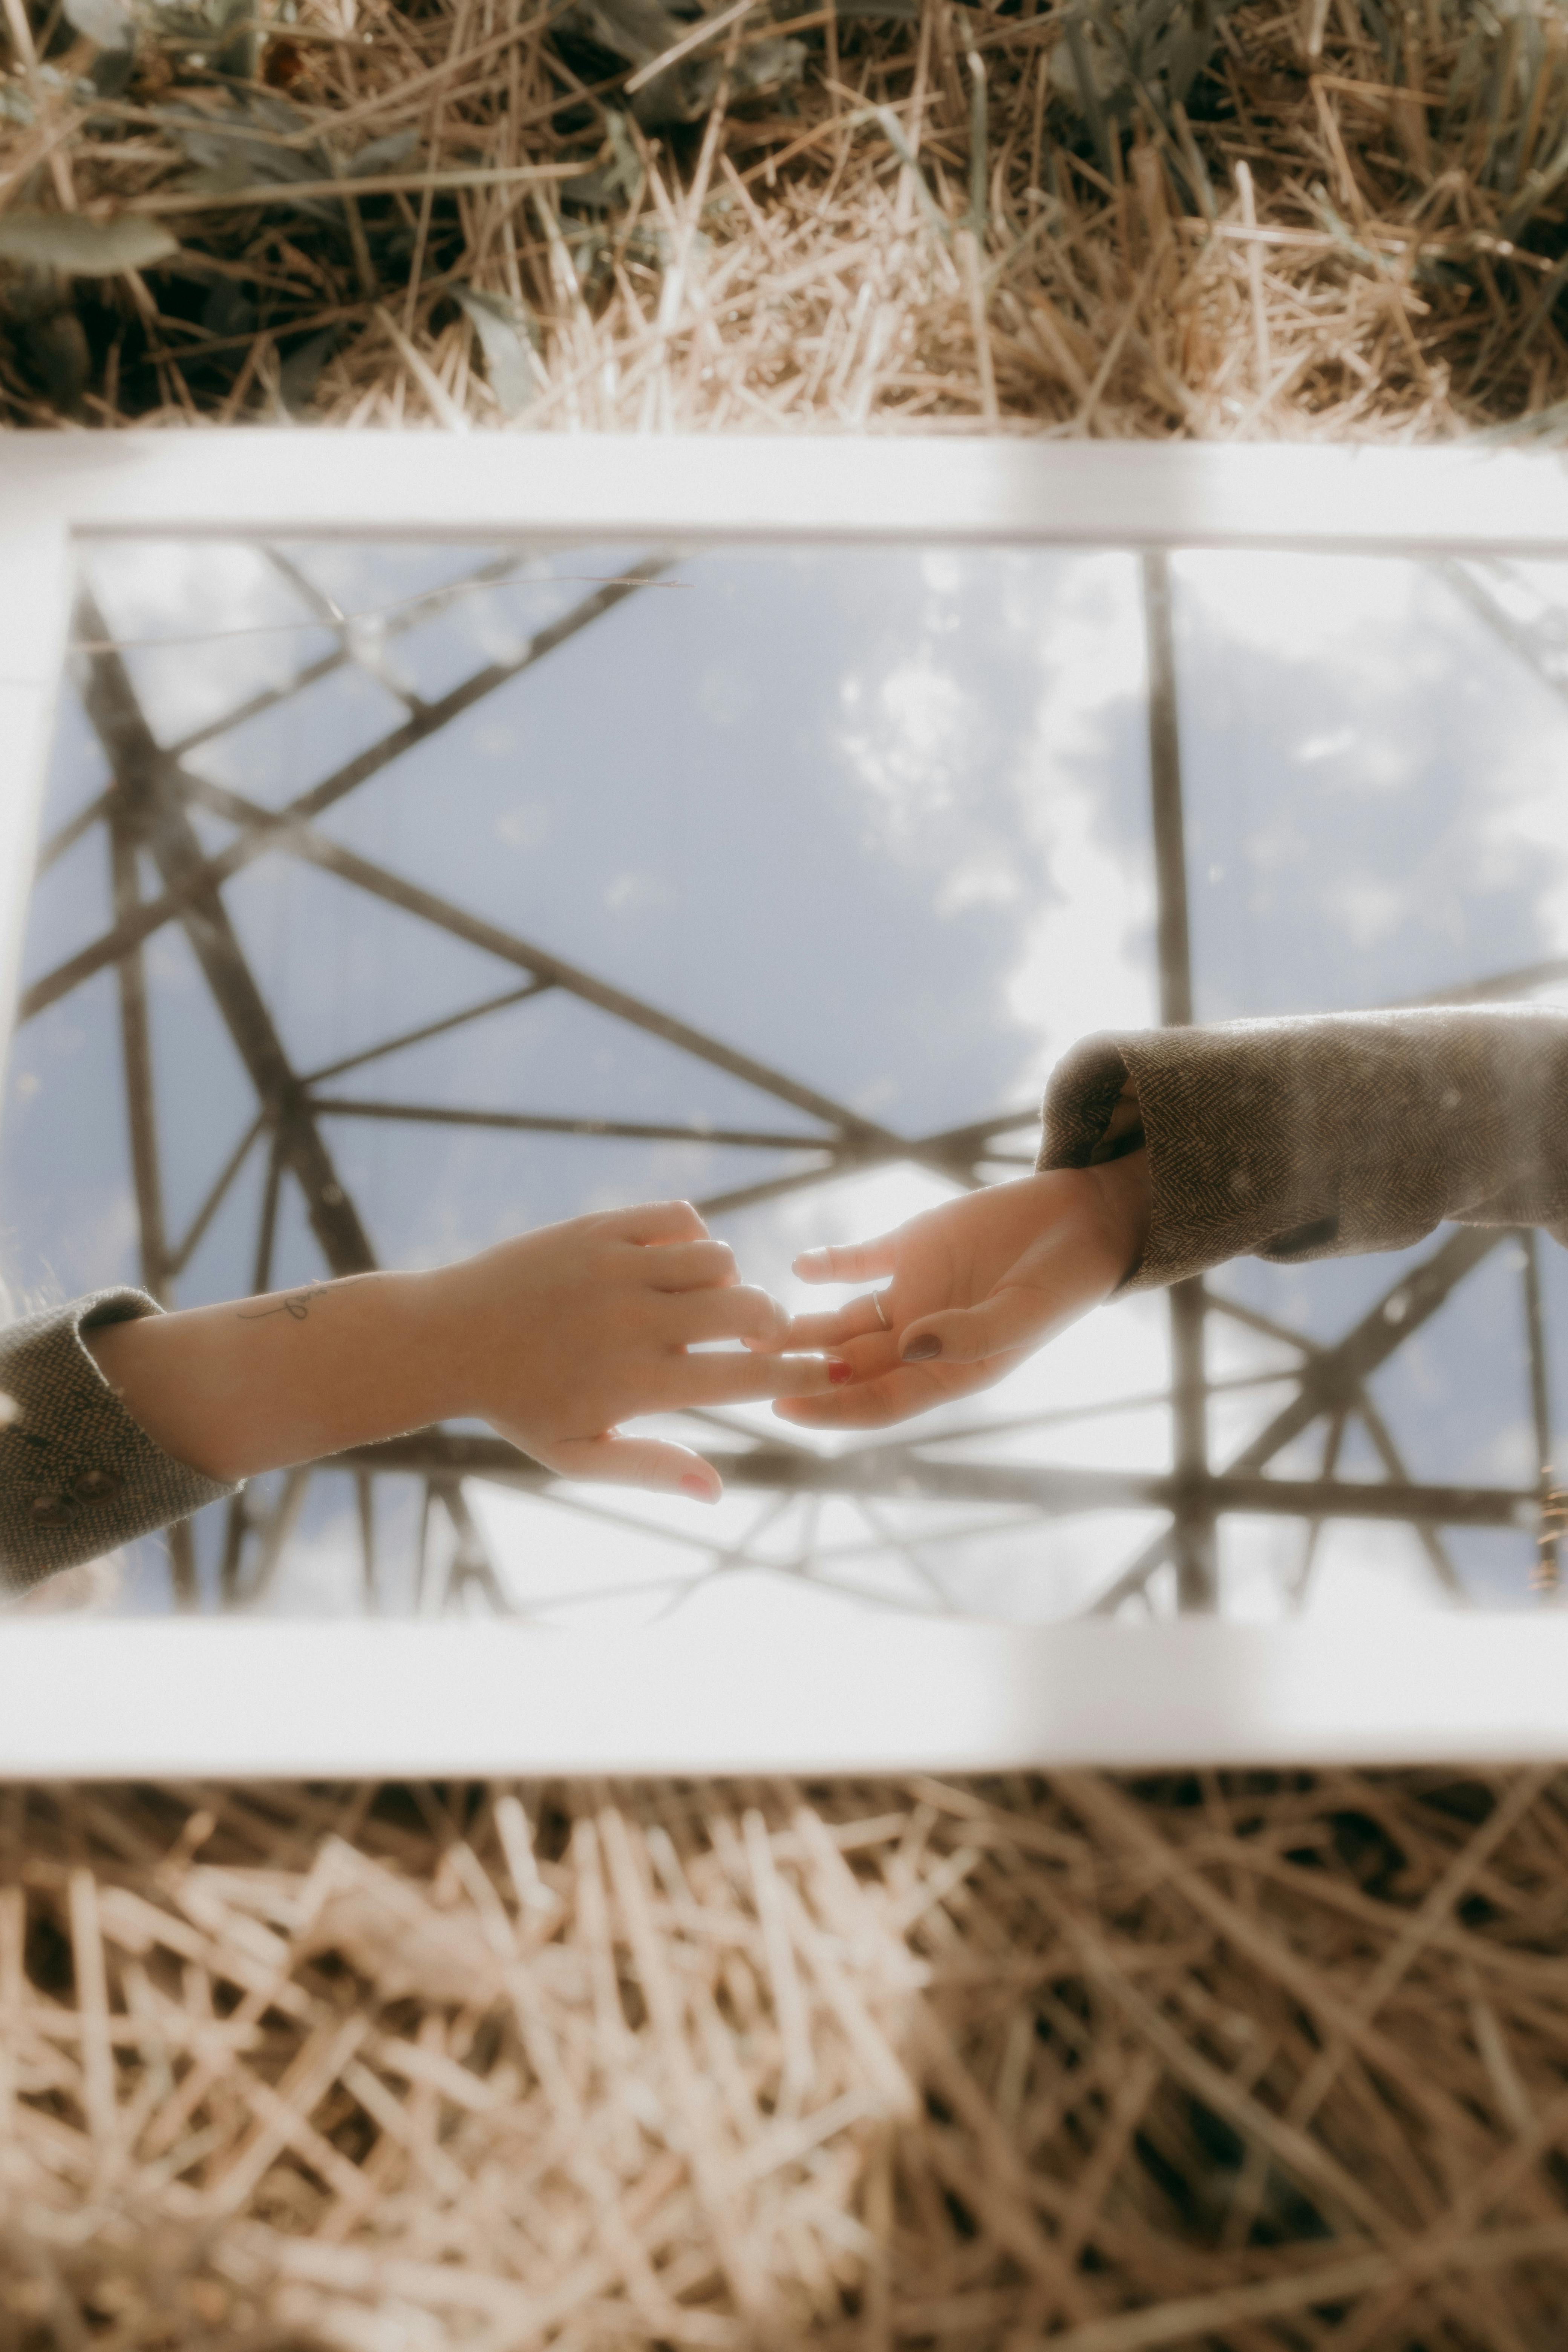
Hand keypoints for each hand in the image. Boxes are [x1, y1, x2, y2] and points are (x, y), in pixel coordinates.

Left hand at [428, 1199, 842, 1494]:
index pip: (747, 1374)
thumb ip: (650, 1469)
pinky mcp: (597, 1228)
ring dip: (728, 1279)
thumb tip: (718, 1492)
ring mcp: (616, 1267)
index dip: (800, 1372)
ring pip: (717, 1257)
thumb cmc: (516, 1407)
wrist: (445, 1339)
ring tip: (705, 1303)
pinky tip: (677, 1263)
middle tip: (761, 1335)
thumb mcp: (577, 1456)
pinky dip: (694, 1236)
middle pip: (747, 1306)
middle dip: (771, 1322)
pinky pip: (679, 1217)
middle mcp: (635, 1320)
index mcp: (638, 1381)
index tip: (830, 1371)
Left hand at [770, 1154, 1150, 1429]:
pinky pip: (857, 1263)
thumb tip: (909, 1347)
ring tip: (754, 1320)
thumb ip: (971, 1334)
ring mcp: (913, 1293)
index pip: (877, 1401)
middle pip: (846, 1365)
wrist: (1086, 1216)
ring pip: (841, 1320)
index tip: (780, 1405)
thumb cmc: (1067, 1278)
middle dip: (797, 1368)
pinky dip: (829, 1265)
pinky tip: (802, 1265)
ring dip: (800, 1324)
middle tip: (744, 1363)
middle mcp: (921, 1340)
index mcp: (949, 1370)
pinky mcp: (910, 1248)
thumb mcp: (1027, 1311)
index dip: (829, 1407)